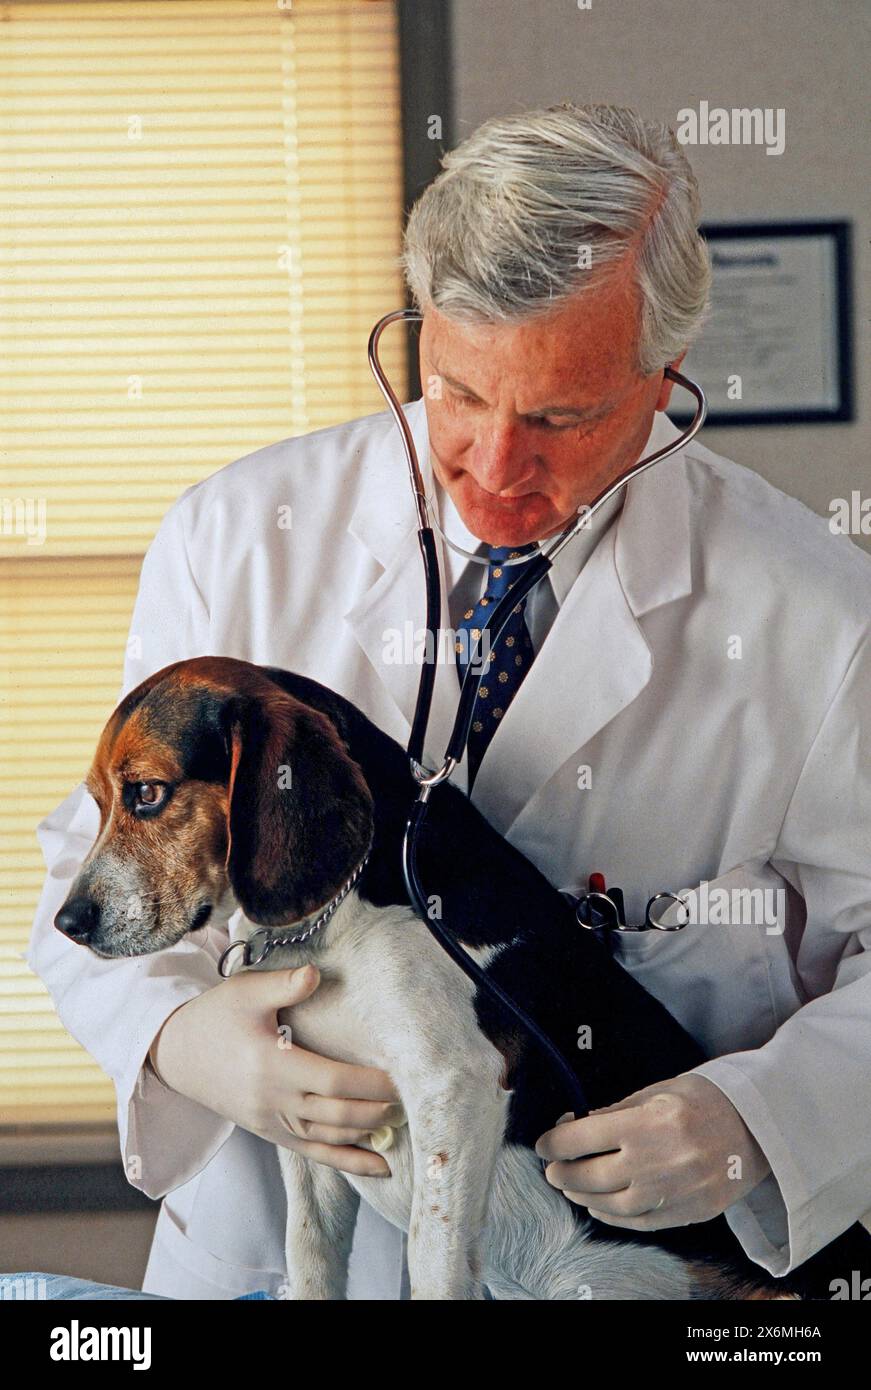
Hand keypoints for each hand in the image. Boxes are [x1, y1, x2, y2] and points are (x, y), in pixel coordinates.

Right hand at [149, 965, 402, 1177]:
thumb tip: (316, 974)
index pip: (331, 1081)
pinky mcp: (270, 1132)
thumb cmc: (214, 1017)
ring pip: (328, 1137)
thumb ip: (284, 985)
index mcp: (271, 1066)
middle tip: (411, 1098)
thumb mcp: (245, 992)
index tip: (400, 1075)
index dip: (369, 1083)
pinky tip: (378, 1165)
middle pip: (336, 1114)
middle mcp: (273, 1101)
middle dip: (377, 1109)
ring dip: (367, 1134)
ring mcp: (271, 1122)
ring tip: (402, 1125)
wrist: (174, 1053)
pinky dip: (348, 1161)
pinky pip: (313, 1153)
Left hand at [535, 1073, 770, 1230]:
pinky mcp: (688, 1212)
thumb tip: (577, 1127)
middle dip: (563, 1173)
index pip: (582, 1138)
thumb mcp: (657, 1091)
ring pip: (611, 1205)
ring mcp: (674, 1191)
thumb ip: (616, 1112)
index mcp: (648, 1122)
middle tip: (552, 1169)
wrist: (760, 1125)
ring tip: (571, 1187)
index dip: (554, 1142)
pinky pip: (639, 1221)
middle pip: (591, 1176)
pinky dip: (612, 1216)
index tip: (543, 1143)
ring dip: (583, 1197)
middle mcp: (657, 1160)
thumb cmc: (705, 1099)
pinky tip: (599, 1206)